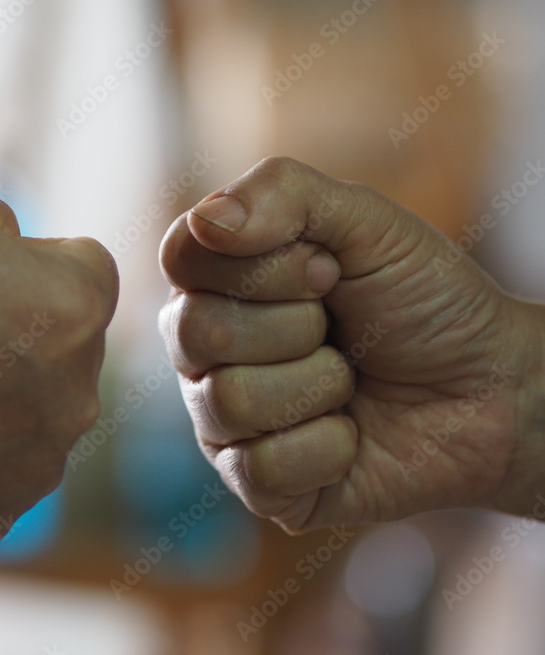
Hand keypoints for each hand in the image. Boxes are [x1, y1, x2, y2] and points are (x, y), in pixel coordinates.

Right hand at [158, 157, 544, 532]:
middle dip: (296, 326)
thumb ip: (282, 193)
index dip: (261, 267)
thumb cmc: (424, 300)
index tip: (327, 271)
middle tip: (339, 329)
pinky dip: (328, 447)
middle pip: (197, 332)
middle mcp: (204, 349)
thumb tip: (208, 220)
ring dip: (319, 386)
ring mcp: (222, 417)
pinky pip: (259, 468)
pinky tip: (350, 435)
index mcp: (218, 280)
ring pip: (228, 401)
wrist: (493, 389)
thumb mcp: (366, 222)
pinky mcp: (254, 483)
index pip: (182, 259)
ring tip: (349, 381)